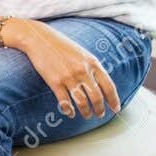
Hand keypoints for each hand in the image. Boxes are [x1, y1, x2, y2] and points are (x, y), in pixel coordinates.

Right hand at [7, 20, 121, 120]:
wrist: (40, 39)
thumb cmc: (61, 46)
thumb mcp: (82, 54)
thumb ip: (92, 67)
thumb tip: (100, 84)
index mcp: (93, 63)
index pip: (108, 86)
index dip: (114, 100)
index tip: (115, 109)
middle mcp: (83, 71)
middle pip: (96, 97)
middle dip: (100, 109)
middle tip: (100, 115)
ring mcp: (69, 77)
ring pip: (82, 102)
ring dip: (86, 112)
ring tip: (86, 116)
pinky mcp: (55, 82)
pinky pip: (65, 102)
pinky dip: (69, 111)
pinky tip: (70, 113)